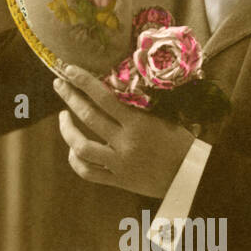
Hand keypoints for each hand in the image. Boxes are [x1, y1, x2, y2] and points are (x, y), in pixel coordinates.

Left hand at [54, 66, 195, 198]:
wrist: (191, 176)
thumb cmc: (180, 143)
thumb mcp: (164, 118)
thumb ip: (139, 107)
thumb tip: (115, 87)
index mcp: (139, 123)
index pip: (104, 98)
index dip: (84, 81)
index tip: (69, 69)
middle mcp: (126, 142)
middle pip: (88, 116)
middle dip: (69, 97)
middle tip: (59, 84)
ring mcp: (119, 163)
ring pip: (81, 146)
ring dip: (66, 130)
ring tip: (62, 118)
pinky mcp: (118, 180)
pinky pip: (88, 172)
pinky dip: (75, 160)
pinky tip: (72, 150)